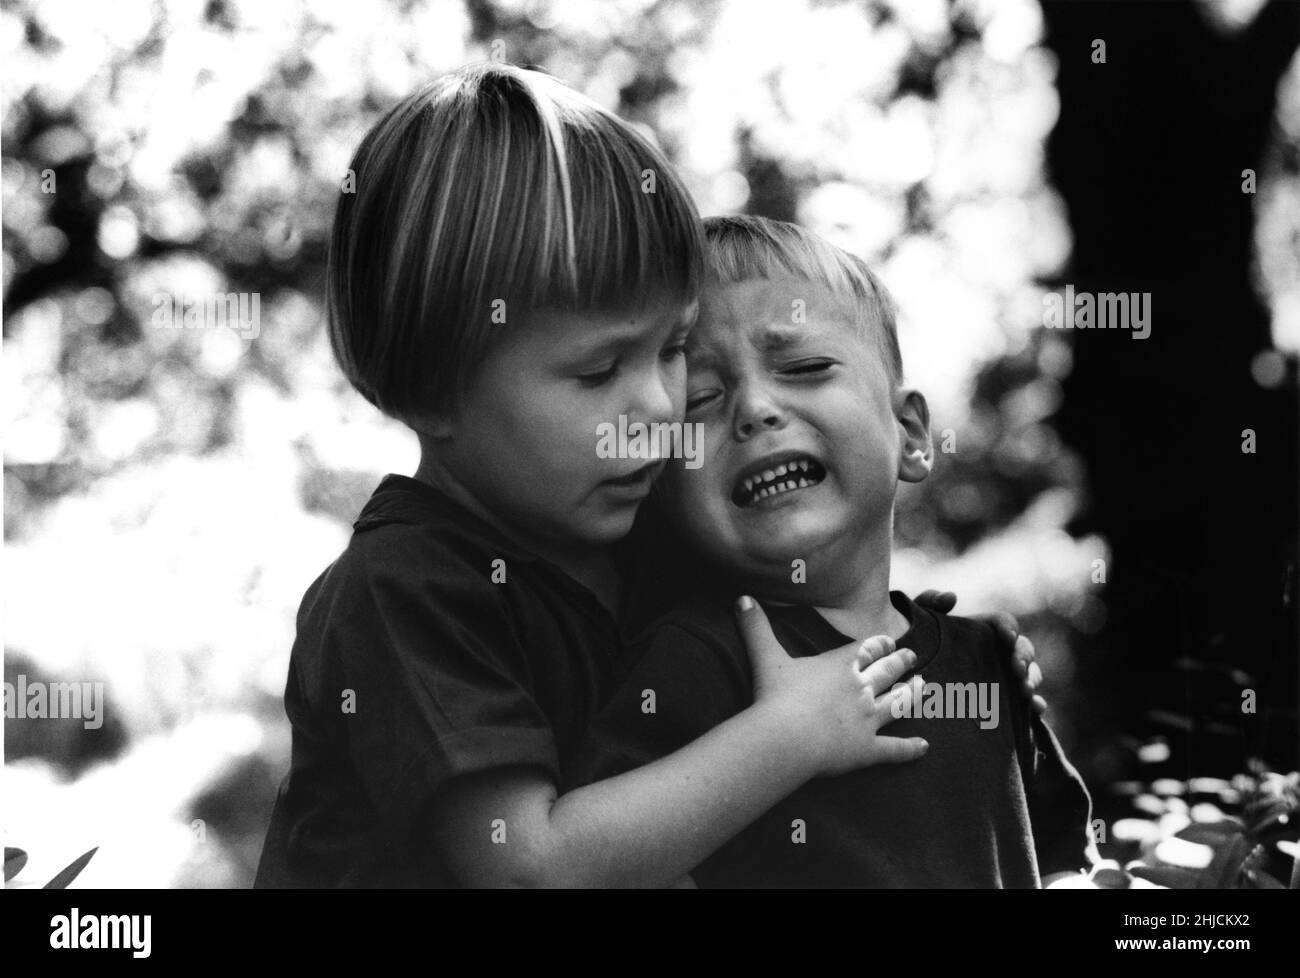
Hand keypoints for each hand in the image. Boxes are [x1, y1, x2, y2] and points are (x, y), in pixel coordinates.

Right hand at [735, 596, 928, 777]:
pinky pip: (895, 749)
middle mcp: (861, 688)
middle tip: (912, 657)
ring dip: (913, 694)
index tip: (889, 642)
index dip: (880, 645)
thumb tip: (740, 597)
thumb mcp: (764, 656)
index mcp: (841, 665)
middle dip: (901, 662)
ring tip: (923, 686)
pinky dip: (911, 749)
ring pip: (899, 703)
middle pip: (888, 671)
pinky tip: (924, 747)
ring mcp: (868, 719)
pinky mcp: (867, 749)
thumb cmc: (774, 696)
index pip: (868, 649)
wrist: (784, 738)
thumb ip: (755, 626)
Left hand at [915, 590, 1045, 714]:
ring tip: (1025, 691)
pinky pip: (1027, 702)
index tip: (1006, 637)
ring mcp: (1005, 676)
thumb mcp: (919, 621)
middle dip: (1024, 658)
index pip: (1004, 622)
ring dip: (1031, 680)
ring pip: (1030, 674)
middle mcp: (999, 652)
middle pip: (1023, 649)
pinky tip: (1036, 709)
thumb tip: (951, 598)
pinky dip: (1036, 704)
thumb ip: (929, 602)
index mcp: (982, 629)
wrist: (914, 681)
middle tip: (1017, 670)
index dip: (1008, 627)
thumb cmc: (920, 644)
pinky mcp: (1006, 700)